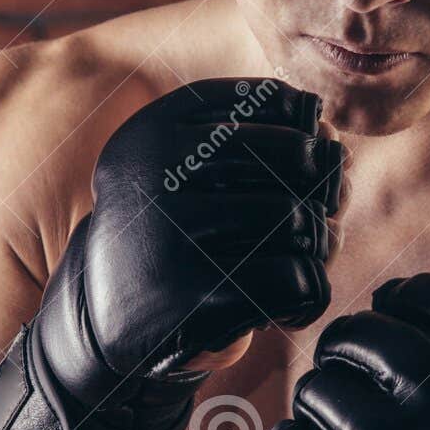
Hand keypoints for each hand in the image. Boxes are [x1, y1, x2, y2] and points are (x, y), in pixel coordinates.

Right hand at [0, 77, 342, 429]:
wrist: (100, 326)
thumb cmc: (166, 235)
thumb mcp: (177, 168)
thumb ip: (245, 136)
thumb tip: (329, 137)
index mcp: (153, 131)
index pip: (275, 102)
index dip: (309, 132)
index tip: (309, 163)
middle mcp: (156, 175)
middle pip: (298, 158)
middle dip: (325, 188)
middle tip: (320, 219)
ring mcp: (174, 236)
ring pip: (302, 222)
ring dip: (320, 247)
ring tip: (301, 263)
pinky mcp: (196, 299)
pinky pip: (296, 282)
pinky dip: (308, 296)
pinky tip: (288, 307)